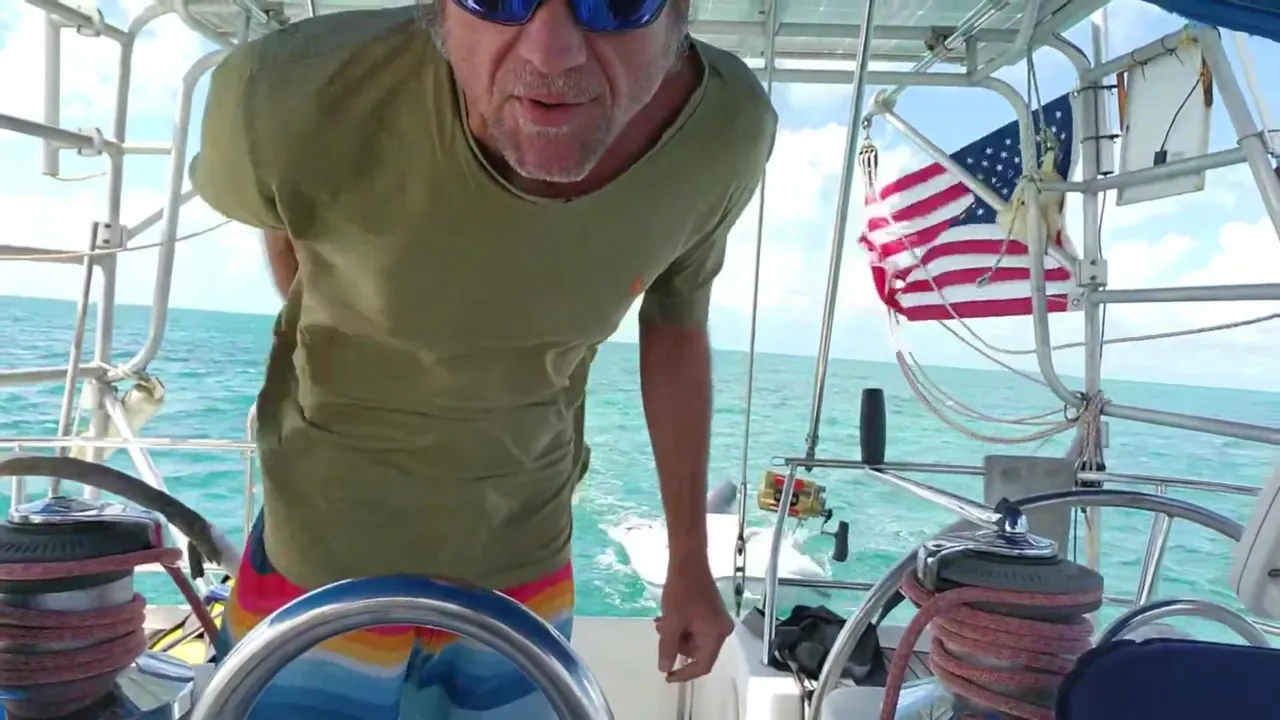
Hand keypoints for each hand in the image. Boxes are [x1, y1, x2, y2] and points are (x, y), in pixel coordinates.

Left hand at [654, 558, 733, 682]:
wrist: (688, 560)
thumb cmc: (682, 590)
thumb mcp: (672, 622)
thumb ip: (668, 648)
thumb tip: (665, 668)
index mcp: (716, 635)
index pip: (703, 665)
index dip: (684, 673)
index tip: (667, 675)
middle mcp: (721, 630)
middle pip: (698, 652)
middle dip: (676, 646)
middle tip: (660, 634)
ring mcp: (717, 621)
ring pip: (693, 640)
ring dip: (676, 635)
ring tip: (662, 621)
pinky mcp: (710, 613)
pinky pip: (695, 628)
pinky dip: (681, 626)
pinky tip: (667, 616)